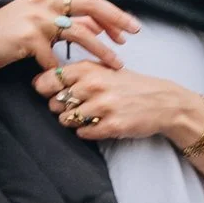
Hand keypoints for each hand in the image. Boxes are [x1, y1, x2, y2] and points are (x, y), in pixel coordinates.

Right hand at [0, 0, 138, 79]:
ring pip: (79, 33)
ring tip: (115, 64)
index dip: (112, 14)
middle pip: (90, 6)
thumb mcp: (38, 21)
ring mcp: (36, 18)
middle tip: (134, 35)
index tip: (129, 29)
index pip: (89, 0)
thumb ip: (64, 22)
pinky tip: (67, 80)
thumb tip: (96, 28)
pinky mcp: (27, 38)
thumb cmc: (6, 34)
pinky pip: (53, 58)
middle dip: (116, 20)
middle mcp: (45, 2)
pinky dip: (62, 70)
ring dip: (100, 50)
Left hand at [36, 51, 203, 146]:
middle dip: (61, 108)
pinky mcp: (112, 126)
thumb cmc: (129, 85)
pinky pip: (83, 133)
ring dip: (74, 121)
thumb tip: (39, 81)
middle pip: (55, 103)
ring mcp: (103, 107)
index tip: (51, 93)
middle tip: (77, 106)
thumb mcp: (104, 70)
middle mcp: (94, 86)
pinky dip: (87, 131)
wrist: (163, 102)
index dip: (46, 88)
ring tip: (90, 115)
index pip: (51, 79)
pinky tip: (99, 124)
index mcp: (89, 69)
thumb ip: (75, 74)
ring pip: (67, 120)